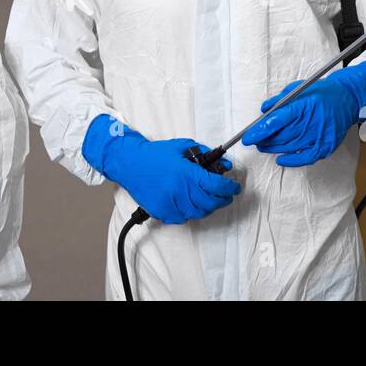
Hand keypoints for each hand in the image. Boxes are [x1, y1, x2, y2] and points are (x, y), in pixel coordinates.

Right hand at [82, 115, 240, 223]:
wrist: (130, 164)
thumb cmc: (155, 154)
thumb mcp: (182, 147)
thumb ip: (205, 154)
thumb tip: (224, 164)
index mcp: (187, 174)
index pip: (217, 186)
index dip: (230, 188)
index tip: (235, 187)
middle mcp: (181, 191)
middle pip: (211, 203)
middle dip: (222, 199)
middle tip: (225, 195)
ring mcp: (171, 204)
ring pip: (199, 213)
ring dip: (207, 206)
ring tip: (207, 198)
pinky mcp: (163, 212)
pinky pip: (183, 218)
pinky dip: (190, 212)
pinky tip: (188, 202)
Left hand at [242, 60, 365, 166]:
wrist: (348, 99)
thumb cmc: (322, 92)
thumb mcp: (299, 88)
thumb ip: (280, 99)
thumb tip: (263, 110)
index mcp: (304, 104)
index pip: (277, 120)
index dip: (260, 130)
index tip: (248, 137)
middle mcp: (311, 121)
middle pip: (281, 136)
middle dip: (264, 140)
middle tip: (254, 140)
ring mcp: (319, 135)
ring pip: (290, 146)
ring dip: (273, 148)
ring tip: (263, 146)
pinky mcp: (326, 146)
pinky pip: (305, 158)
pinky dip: (292, 161)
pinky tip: (280, 159)